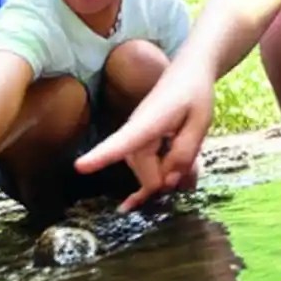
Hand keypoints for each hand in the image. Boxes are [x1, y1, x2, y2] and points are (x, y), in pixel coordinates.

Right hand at [75, 68, 213, 210]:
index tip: (80, 166)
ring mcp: (135, 141)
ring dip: (172, 175)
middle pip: (150, 176)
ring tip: (191, 158)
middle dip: (173, 178)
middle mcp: (135, 133)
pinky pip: (143, 173)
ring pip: (152, 176)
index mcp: (149, 122)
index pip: (123, 141)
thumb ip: (184, 154)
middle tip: (196, 161)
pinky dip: (143, 190)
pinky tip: (129, 206)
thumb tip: (166, 182)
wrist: (187, 74)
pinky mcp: (139, 146)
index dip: (102, 156)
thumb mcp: (200, 123)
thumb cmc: (194, 95)